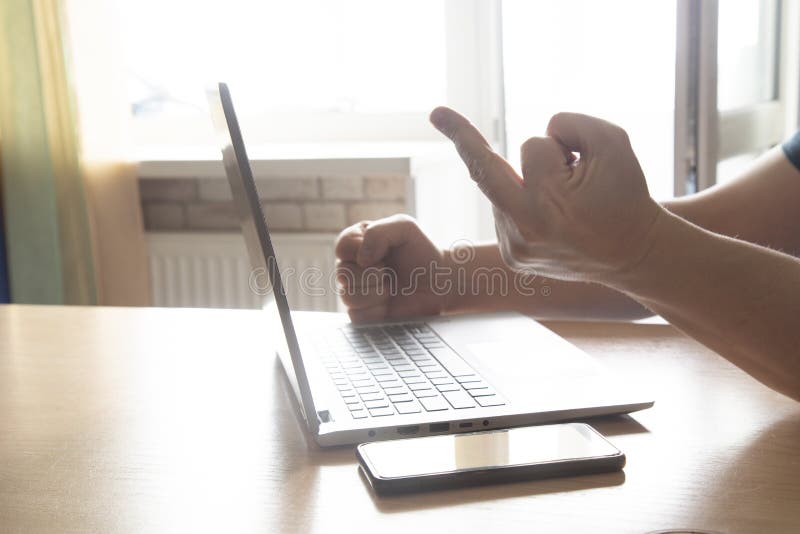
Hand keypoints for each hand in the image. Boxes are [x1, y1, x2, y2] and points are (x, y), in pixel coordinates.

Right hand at [335, 214, 450, 321]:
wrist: (440, 281)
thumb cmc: (422, 252)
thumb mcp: (405, 227)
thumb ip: (378, 232)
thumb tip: (361, 259)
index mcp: (357, 243)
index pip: (342, 247)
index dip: (360, 251)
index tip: (383, 254)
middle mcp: (353, 267)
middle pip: (343, 273)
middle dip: (372, 274)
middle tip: (389, 272)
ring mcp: (357, 291)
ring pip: (348, 296)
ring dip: (375, 293)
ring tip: (391, 288)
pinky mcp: (364, 314)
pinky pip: (357, 316)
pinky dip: (377, 311)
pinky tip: (389, 304)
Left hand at [429, 107, 663, 283]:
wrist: (635, 255)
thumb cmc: (626, 195)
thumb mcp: (614, 143)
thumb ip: (573, 123)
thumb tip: (538, 137)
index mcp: (551, 202)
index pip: (534, 146)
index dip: (542, 138)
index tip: (436, 113)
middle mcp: (524, 229)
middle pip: (487, 170)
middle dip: (465, 141)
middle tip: (438, 114)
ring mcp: (514, 247)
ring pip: (503, 188)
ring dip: (528, 183)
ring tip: (567, 203)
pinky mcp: (511, 256)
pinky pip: (504, 210)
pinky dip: (523, 202)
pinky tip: (552, 216)